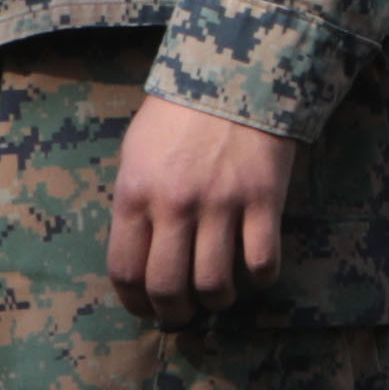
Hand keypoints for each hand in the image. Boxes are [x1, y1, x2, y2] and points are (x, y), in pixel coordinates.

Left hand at [106, 100, 296, 308]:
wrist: (233, 75)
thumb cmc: (177, 116)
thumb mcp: (135, 154)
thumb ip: (134, 203)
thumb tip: (137, 253)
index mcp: (135, 194)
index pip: (125, 270)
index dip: (134, 302)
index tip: (145, 309)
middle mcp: (174, 205)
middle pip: (168, 287)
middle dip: (174, 313)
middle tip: (184, 313)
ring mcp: (220, 204)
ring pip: (214, 284)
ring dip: (217, 302)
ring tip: (218, 295)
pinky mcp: (262, 200)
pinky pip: (261, 263)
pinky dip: (258, 280)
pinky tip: (254, 272)